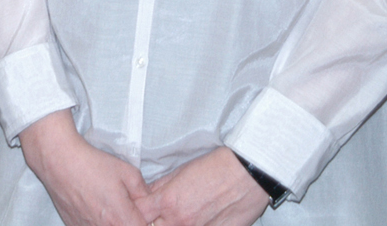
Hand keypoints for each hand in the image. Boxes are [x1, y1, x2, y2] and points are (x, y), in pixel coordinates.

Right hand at [19, 111, 150, 225]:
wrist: (60, 162)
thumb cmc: (94, 165)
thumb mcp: (129, 173)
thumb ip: (144, 193)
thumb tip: (149, 203)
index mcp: (121, 219)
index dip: (145, 222)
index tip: (142, 212)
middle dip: (129, 221)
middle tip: (125, 207)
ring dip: (112, 222)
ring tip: (107, 206)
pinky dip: (97, 222)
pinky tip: (94, 207)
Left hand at [136, 147, 268, 225]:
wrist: (249, 173)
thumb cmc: (218, 167)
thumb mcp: (182, 170)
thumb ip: (161, 186)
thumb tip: (147, 194)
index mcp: (168, 202)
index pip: (139, 214)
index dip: (136, 212)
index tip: (139, 210)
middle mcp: (179, 222)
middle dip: (152, 222)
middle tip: (159, 215)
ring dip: (171, 224)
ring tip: (185, 213)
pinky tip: (199, 219)